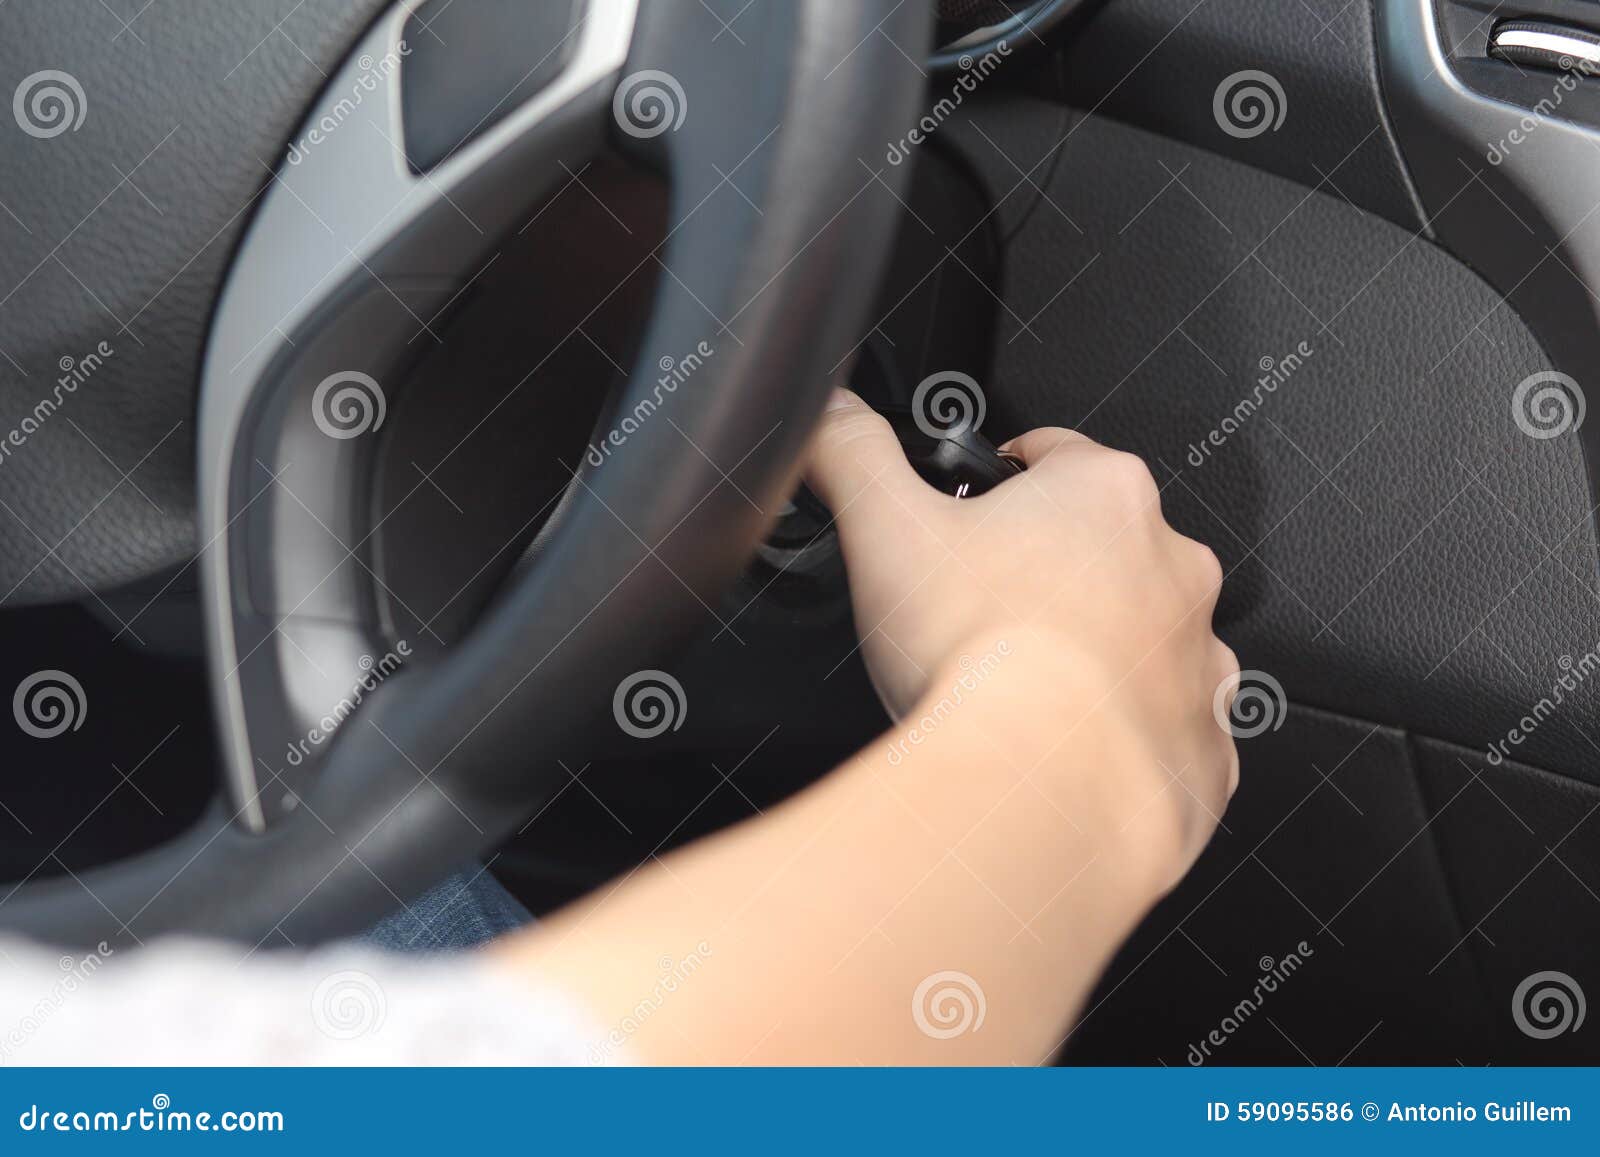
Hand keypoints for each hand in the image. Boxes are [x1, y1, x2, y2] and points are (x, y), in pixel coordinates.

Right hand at [805, 388, 1239, 879]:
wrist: (1036, 787)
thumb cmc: (979, 656)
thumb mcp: (884, 524)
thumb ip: (853, 450)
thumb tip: (832, 415)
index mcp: (1105, 495)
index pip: (1050, 455)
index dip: (995, 480)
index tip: (966, 514)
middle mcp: (1172, 567)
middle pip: (1099, 547)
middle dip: (1043, 571)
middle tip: (976, 613)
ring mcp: (1196, 659)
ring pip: (1139, 636)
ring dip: (1091, 651)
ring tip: (1021, 686)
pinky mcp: (1201, 746)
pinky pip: (1165, 727)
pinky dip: (1121, 734)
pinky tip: (1066, 747)